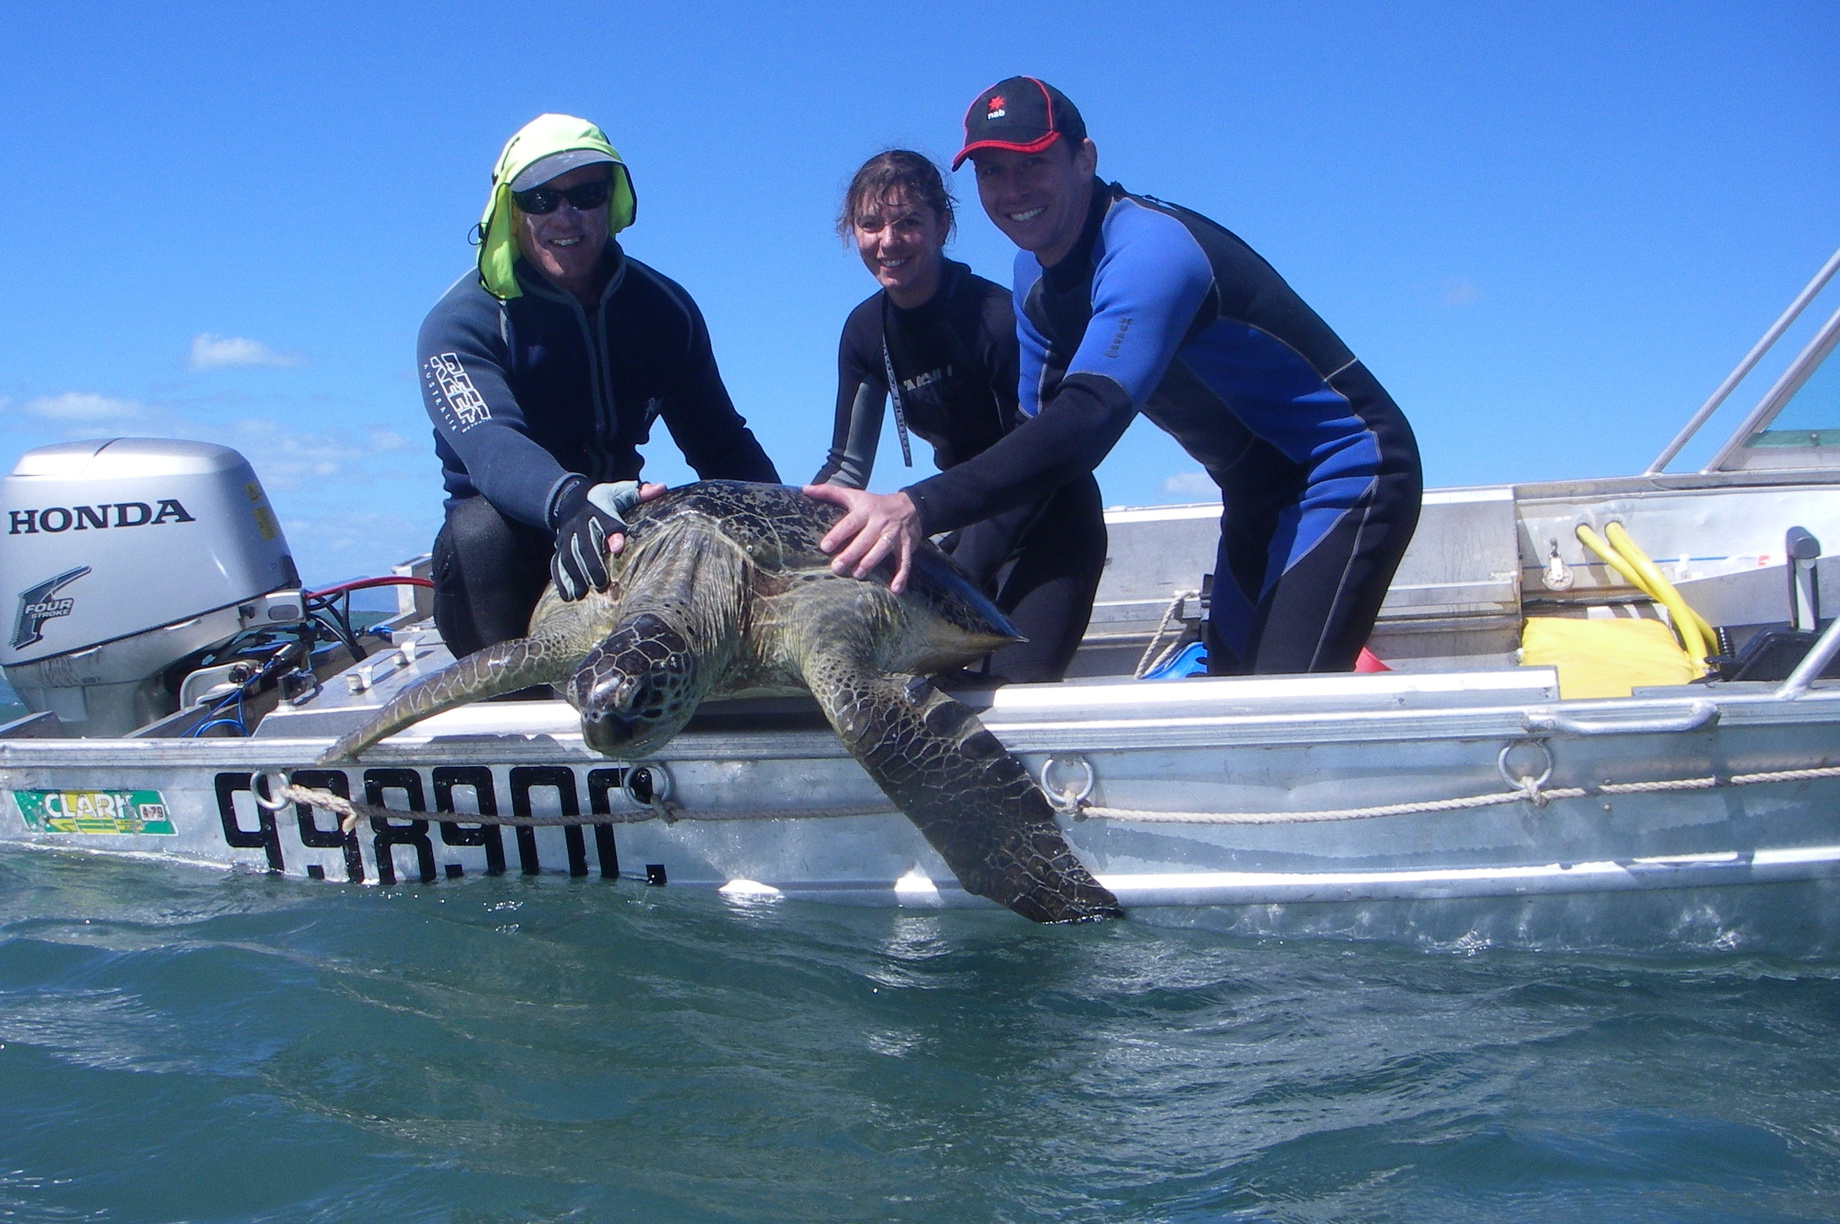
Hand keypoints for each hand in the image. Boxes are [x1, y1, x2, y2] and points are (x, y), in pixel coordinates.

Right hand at [551, 479, 666, 599]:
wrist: (569, 498)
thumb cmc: (604, 500)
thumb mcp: (620, 492)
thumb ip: (640, 493)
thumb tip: (662, 487)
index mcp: (597, 509)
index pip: (605, 522)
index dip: (612, 533)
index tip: (618, 547)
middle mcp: (579, 523)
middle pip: (584, 545)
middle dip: (592, 564)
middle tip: (601, 583)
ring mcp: (566, 536)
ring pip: (568, 557)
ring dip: (575, 575)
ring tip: (583, 592)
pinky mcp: (559, 547)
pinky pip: (556, 563)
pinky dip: (560, 580)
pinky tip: (568, 595)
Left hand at [801, 484, 921, 593]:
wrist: (911, 505)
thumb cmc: (875, 503)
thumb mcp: (854, 495)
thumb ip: (829, 492)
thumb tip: (805, 489)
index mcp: (865, 510)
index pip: (850, 523)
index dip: (838, 534)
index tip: (825, 547)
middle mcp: (880, 522)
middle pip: (865, 539)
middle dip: (851, 554)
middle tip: (837, 568)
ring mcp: (895, 534)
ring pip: (882, 548)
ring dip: (871, 562)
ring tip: (858, 574)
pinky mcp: (907, 545)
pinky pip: (905, 561)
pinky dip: (901, 575)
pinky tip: (895, 589)